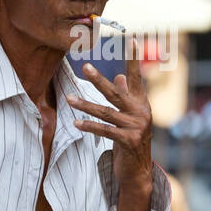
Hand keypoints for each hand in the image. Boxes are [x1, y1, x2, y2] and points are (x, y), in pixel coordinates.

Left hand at [66, 52, 152, 190]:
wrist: (139, 172)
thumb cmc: (131, 141)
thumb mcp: (130, 118)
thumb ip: (126, 97)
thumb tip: (120, 77)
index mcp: (141, 104)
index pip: (136, 77)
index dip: (133, 59)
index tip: (132, 39)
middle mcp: (141, 113)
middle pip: (116, 93)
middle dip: (98, 80)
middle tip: (85, 66)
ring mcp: (136, 127)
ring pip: (106, 112)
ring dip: (85, 105)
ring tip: (69, 98)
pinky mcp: (129, 141)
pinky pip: (105, 130)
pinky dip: (89, 126)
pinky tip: (76, 123)